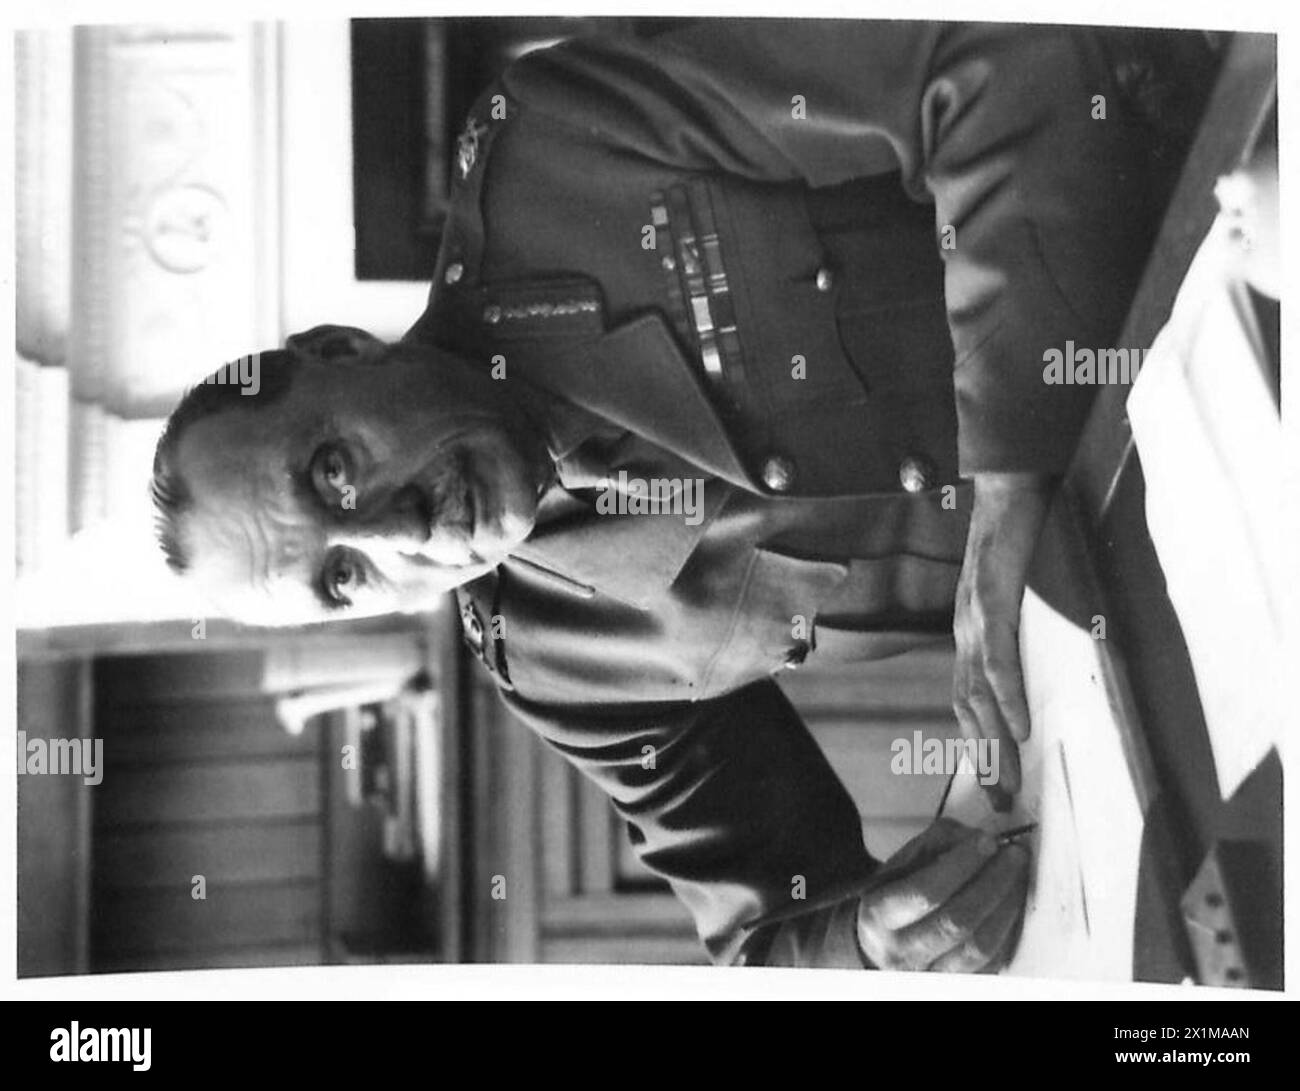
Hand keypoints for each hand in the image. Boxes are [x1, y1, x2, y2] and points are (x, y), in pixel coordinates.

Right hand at [856, 818, 1029, 971]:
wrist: (883, 940)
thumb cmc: (895, 895)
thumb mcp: (901, 862)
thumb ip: (936, 843)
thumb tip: (977, 840)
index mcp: (879, 914)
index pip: (924, 892)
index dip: (960, 865)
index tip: (986, 841)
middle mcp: (900, 950)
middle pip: (956, 921)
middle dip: (992, 882)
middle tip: (1013, 855)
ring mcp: (930, 973)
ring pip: (978, 946)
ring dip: (1007, 906)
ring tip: (1018, 877)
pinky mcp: (957, 983)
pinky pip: (993, 961)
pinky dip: (1009, 930)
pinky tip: (1013, 904)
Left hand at [952, 472, 1053, 801]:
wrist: (1009, 488)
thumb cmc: (1016, 539)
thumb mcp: (1014, 594)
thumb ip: (1017, 628)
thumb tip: (1039, 662)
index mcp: (969, 634)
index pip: (968, 700)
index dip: (978, 742)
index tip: (992, 781)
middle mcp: (964, 634)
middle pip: (968, 709)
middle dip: (983, 758)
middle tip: (998, 803)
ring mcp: (974, 621)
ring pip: (979, 696)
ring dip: (993, 743)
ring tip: (1007, 783)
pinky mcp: (991, 606)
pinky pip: (999, 663)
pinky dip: (1008, 699)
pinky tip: (1022, 728)